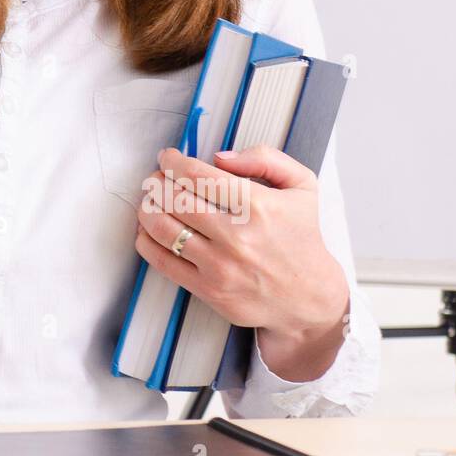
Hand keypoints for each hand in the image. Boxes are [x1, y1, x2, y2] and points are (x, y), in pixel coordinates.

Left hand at [133, 145, 350, 379]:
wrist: (309, 298)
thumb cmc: (301, 237)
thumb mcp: (301, 186)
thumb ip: (265, 158)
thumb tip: (218, 157)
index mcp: (258, 207)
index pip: (197, 175)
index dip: (173, 162)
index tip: (168, 157)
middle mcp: (236, 237)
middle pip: (173, 199)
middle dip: (156, 181)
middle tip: (157, 177)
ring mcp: (220, 266)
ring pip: (161, 228)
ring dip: (146, 207)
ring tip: (151, 200)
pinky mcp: (208, 290)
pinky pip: (161, 260)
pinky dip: (145, 239)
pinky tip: (149, 228)